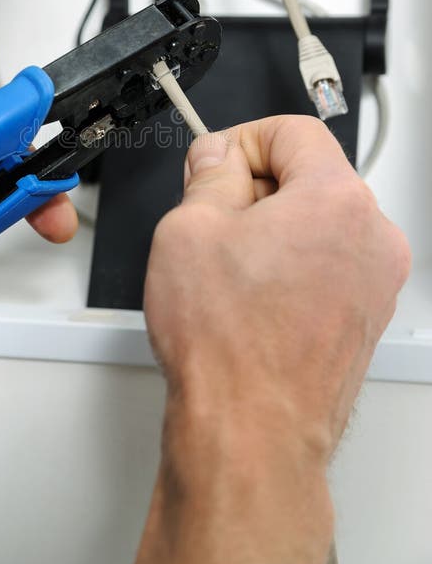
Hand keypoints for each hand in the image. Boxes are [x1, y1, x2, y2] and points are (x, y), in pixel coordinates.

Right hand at [135, 116, 409, 563]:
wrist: (252, 433)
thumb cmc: (228, 347)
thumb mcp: (188, 228)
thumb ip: (207, 173)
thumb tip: (216, 157)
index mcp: (337, 199)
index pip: (293, 131)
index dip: (241, 141)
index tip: (215, 166)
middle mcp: (372, 236)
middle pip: (310, 175)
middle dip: (255, 187)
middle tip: (211, 219)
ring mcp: (375, 280)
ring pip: (318, 221)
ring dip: (272, 229)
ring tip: (229, 270)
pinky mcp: (366, 315)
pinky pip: (328, 263)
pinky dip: (291, 265)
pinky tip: (252, 298)